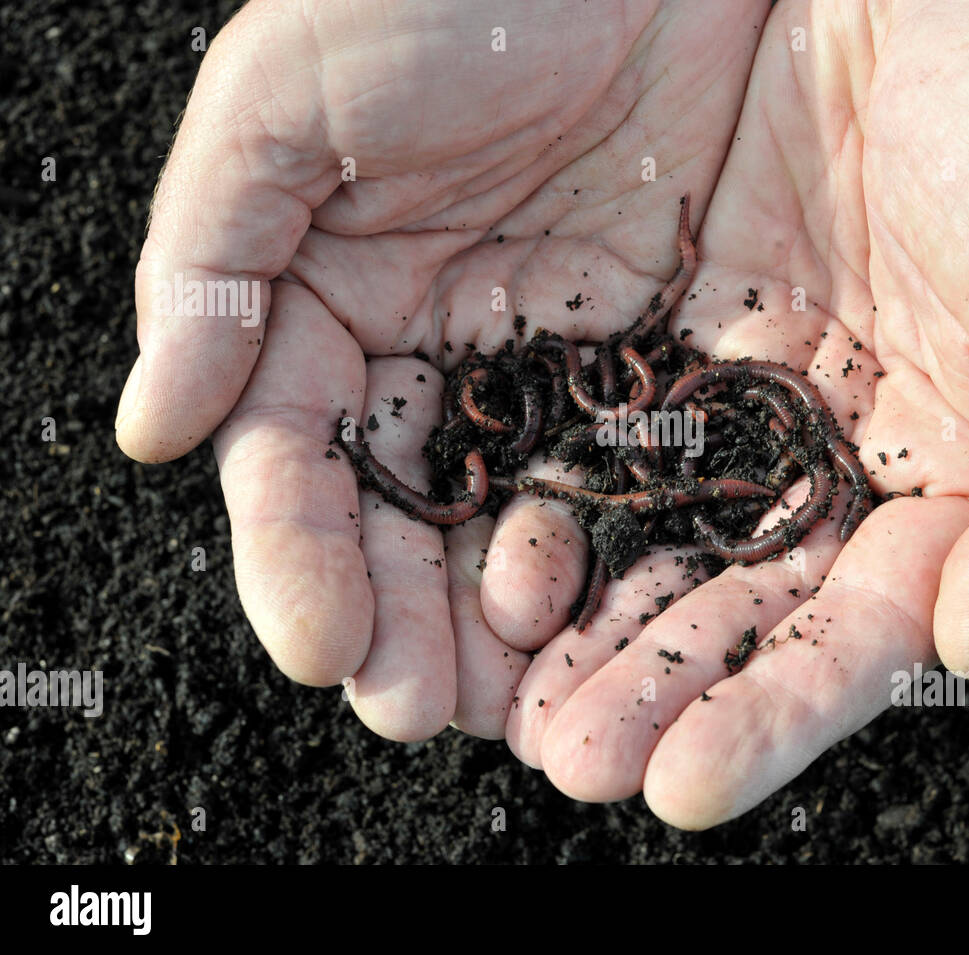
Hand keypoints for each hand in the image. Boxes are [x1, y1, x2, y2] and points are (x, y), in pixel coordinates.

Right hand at [114, 0, 768, 739]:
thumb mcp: (285, 103)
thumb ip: (213, 268)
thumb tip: (153, 427)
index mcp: (329, 305)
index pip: (300, 462)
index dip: (300, 556)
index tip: (318, 644)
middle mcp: (435, 347)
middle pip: (408, 514)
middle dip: (403, 616)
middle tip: (416, 709)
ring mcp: (547, 355)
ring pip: (518, 510)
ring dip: (508, 612)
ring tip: (513, 700)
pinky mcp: (654, 344)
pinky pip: (630, 460)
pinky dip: (619, 538)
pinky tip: (618, 607)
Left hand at [500, 0, 968, 826]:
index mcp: (936, 500)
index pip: (846, 643)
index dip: (770, 718)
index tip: (685, 784)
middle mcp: (826, 470)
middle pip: (728, 612)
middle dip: (648, 694)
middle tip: (571, 761)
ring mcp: (740, 405)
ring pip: (644, 535)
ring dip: (575, 623)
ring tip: (502, 698)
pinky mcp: (667, 330)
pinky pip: (591, 425)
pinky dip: (542, 491)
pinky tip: (487, 554)